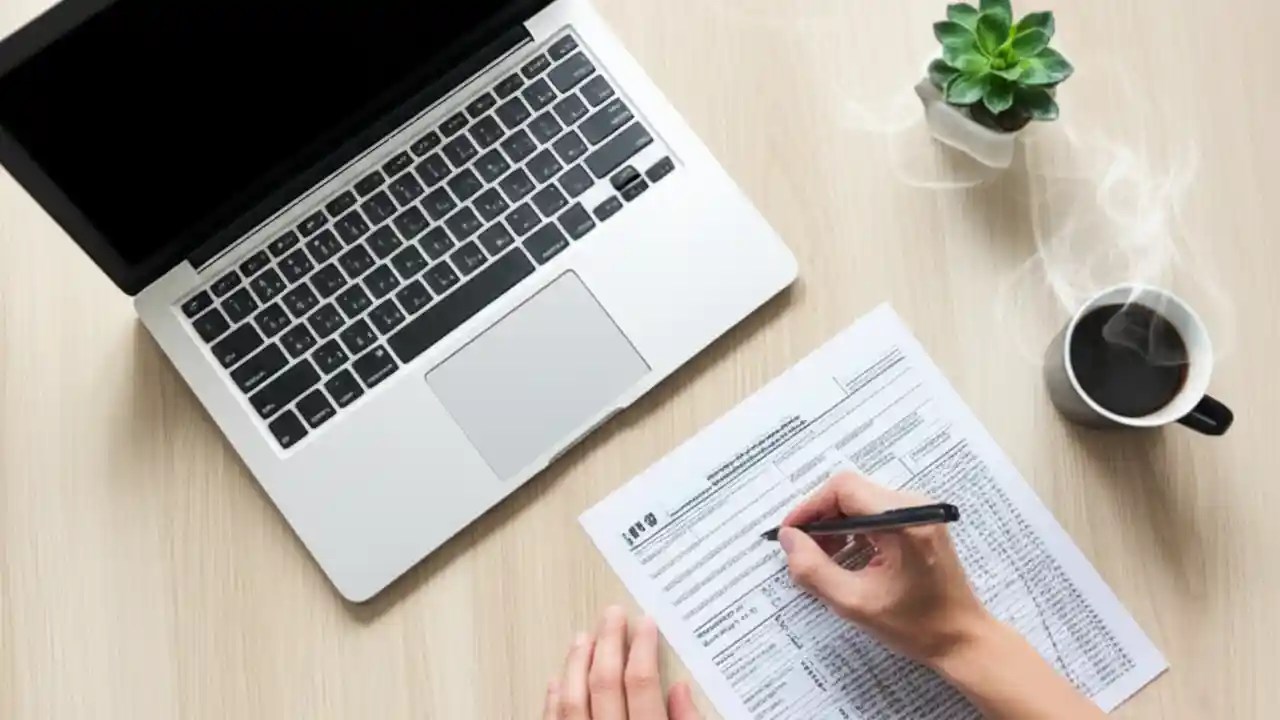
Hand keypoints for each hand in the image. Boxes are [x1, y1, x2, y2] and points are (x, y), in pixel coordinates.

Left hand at [545, 606, 701, 719]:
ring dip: (576, 665)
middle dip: (609, 643)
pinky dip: (552, 700)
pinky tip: (557, 681)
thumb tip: (681, 689)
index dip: (643, 648)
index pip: (642, 684)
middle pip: (605, 684)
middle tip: (613, 614)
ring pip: (573, 700)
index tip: (646, 621)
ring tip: (583, 637)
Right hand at [778, 472, 993, 666]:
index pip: (844, 488)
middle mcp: (914, 505)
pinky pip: (875, 512)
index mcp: (903, 520)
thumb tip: (787, 538)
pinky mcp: (920, 521)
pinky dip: (853, 529)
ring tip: (823, 558)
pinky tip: (845, 557)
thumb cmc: (914, 626)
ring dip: (835, 525)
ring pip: (860, 501)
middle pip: (851, 491)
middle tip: (803, 552)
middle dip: (820, 518)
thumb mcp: (854, 603)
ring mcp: (919, 511)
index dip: (809, 507)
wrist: (962, 639)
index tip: (789, 535)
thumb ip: (813, 569)